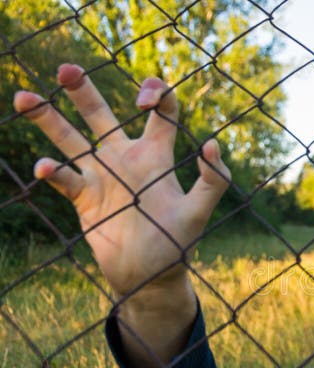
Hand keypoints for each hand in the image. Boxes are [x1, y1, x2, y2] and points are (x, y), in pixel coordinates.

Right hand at [13, 64, 229, 296]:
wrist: (149, 276)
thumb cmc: (178, 242)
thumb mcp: (199, 211)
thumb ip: (213, 181)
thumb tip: (211, 144)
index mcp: (157, 154)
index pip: (160, 112)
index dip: (156, 93)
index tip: (144, 100)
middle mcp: (126, 157)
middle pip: (100, 114)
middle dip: (83, 90)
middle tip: (66, 68)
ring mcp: (101, 175)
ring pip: (70, 138)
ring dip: (47, 119)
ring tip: (23, 97)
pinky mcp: (83, 198)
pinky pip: (63, 177)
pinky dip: (51, 171)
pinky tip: (44, 167)